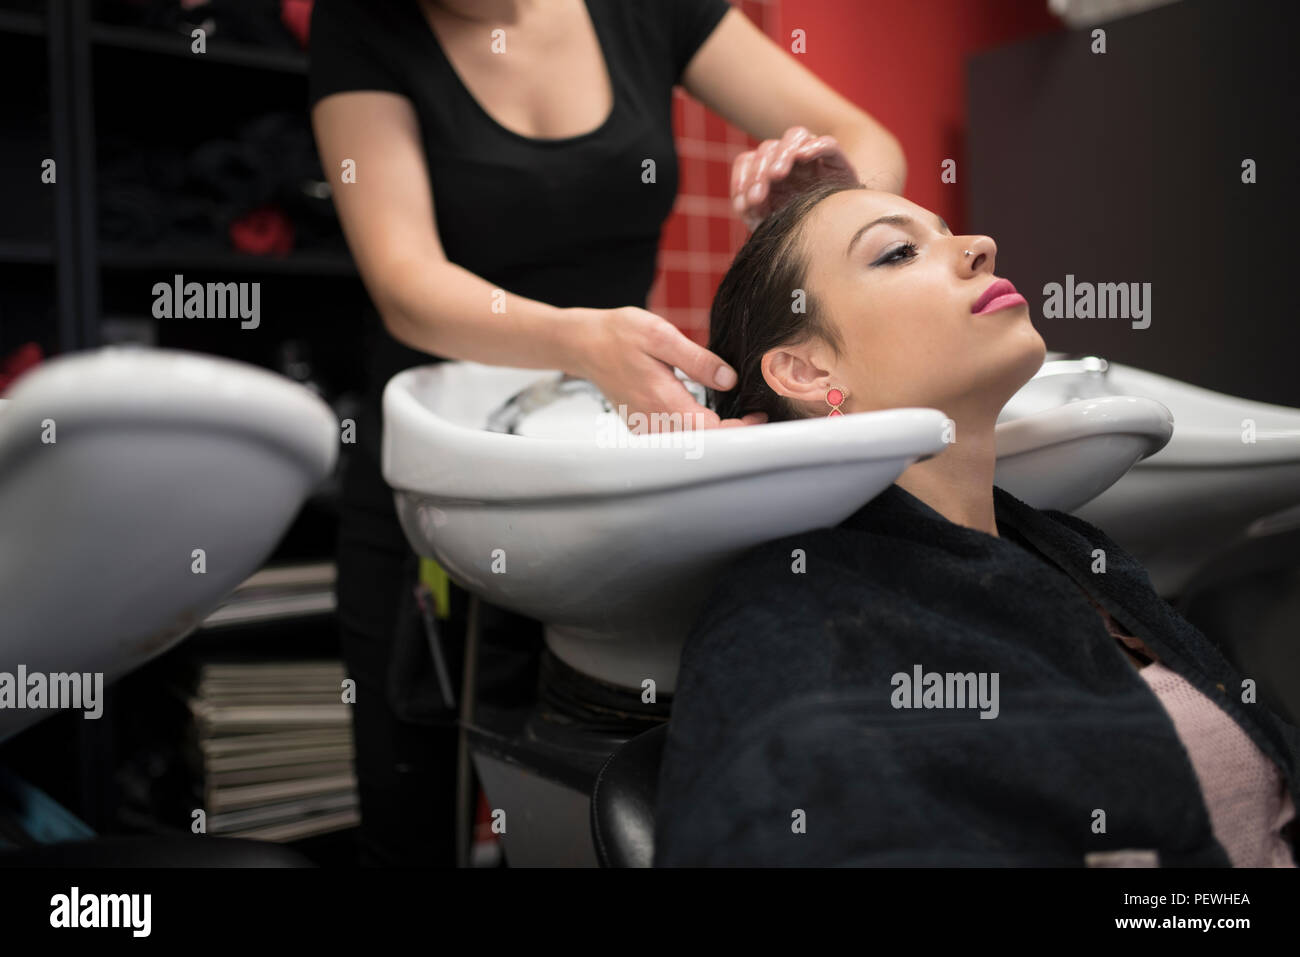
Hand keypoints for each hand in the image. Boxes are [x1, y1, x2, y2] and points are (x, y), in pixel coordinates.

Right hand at [565, 306, 767, 432]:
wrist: (584, 344)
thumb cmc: (619, 335)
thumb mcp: (661, 335)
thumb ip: (696, 360)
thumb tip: (728, 380)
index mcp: (662, 400)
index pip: (710, 430)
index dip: (739, 428)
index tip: (758, 414)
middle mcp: (652, 421)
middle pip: (702, 441)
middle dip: (731, 430)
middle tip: (753, 412)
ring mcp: (645, 427)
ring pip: (688, 441)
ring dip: (713, 431)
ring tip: (736, 413)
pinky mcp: (642, 426)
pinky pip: (674, 436)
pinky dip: (694, 428)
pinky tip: (707, 411)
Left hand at [732, 126, 859, 230]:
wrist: (835, 239)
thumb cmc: (797, 229)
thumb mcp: (768, 223)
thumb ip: (752, 211)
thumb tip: (741, 204)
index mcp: (768, 172)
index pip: (748, 161)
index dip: (741, 177)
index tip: (742, 203)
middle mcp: (788, 160)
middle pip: (768, 148)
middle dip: (759, 172)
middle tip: (758, 197)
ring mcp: (812, 158)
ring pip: (795, 136)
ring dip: (782, 153)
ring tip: (776, 175)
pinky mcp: (836, 162)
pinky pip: (827, 144)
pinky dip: (815, 146)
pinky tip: (803, 157)